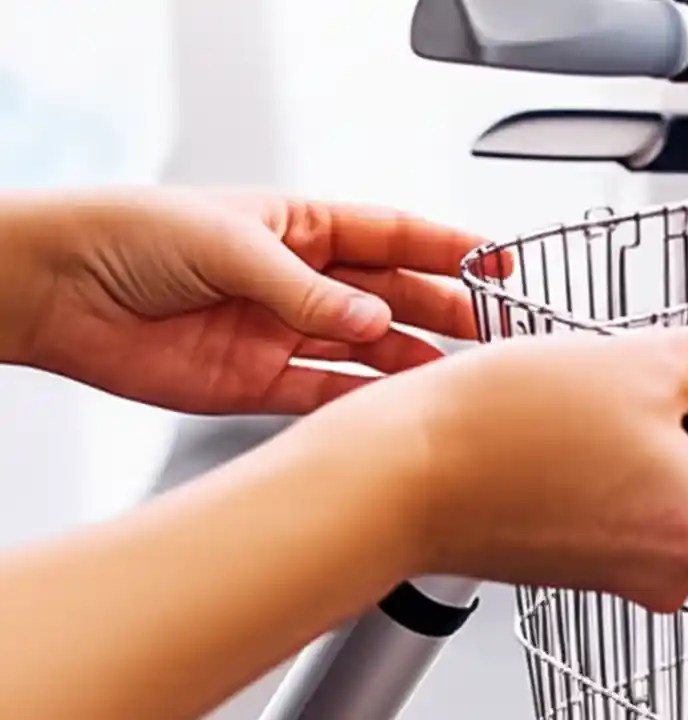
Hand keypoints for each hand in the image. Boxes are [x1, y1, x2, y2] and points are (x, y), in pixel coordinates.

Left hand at [0, 187, 504, 414]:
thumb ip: (305, 291)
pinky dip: (359, 401)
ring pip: (365, 350)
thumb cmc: (133, 234)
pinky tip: (389, 405)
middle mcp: (298, 280)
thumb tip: (368, 321)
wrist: (60, 292)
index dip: (447, 247)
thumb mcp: (232, 245)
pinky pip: (324, 393)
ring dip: (408, 361)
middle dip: (442, 308)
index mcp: (300, 226)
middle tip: (488, 327)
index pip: (392, 234)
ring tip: (450, 374)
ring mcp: (281, 332)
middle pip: (390, 295)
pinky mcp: (258, 381)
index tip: (494, 261)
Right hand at [282, 307, 687, 611]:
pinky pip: (634, 513)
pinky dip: (628, 470)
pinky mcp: (578, 560)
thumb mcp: (641, 364)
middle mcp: (670, 568)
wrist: (394, 477)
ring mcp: (621, 571)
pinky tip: (581, 427)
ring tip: (619, 400)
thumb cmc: (499, 430)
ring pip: (687, 507)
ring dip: (675, 451)